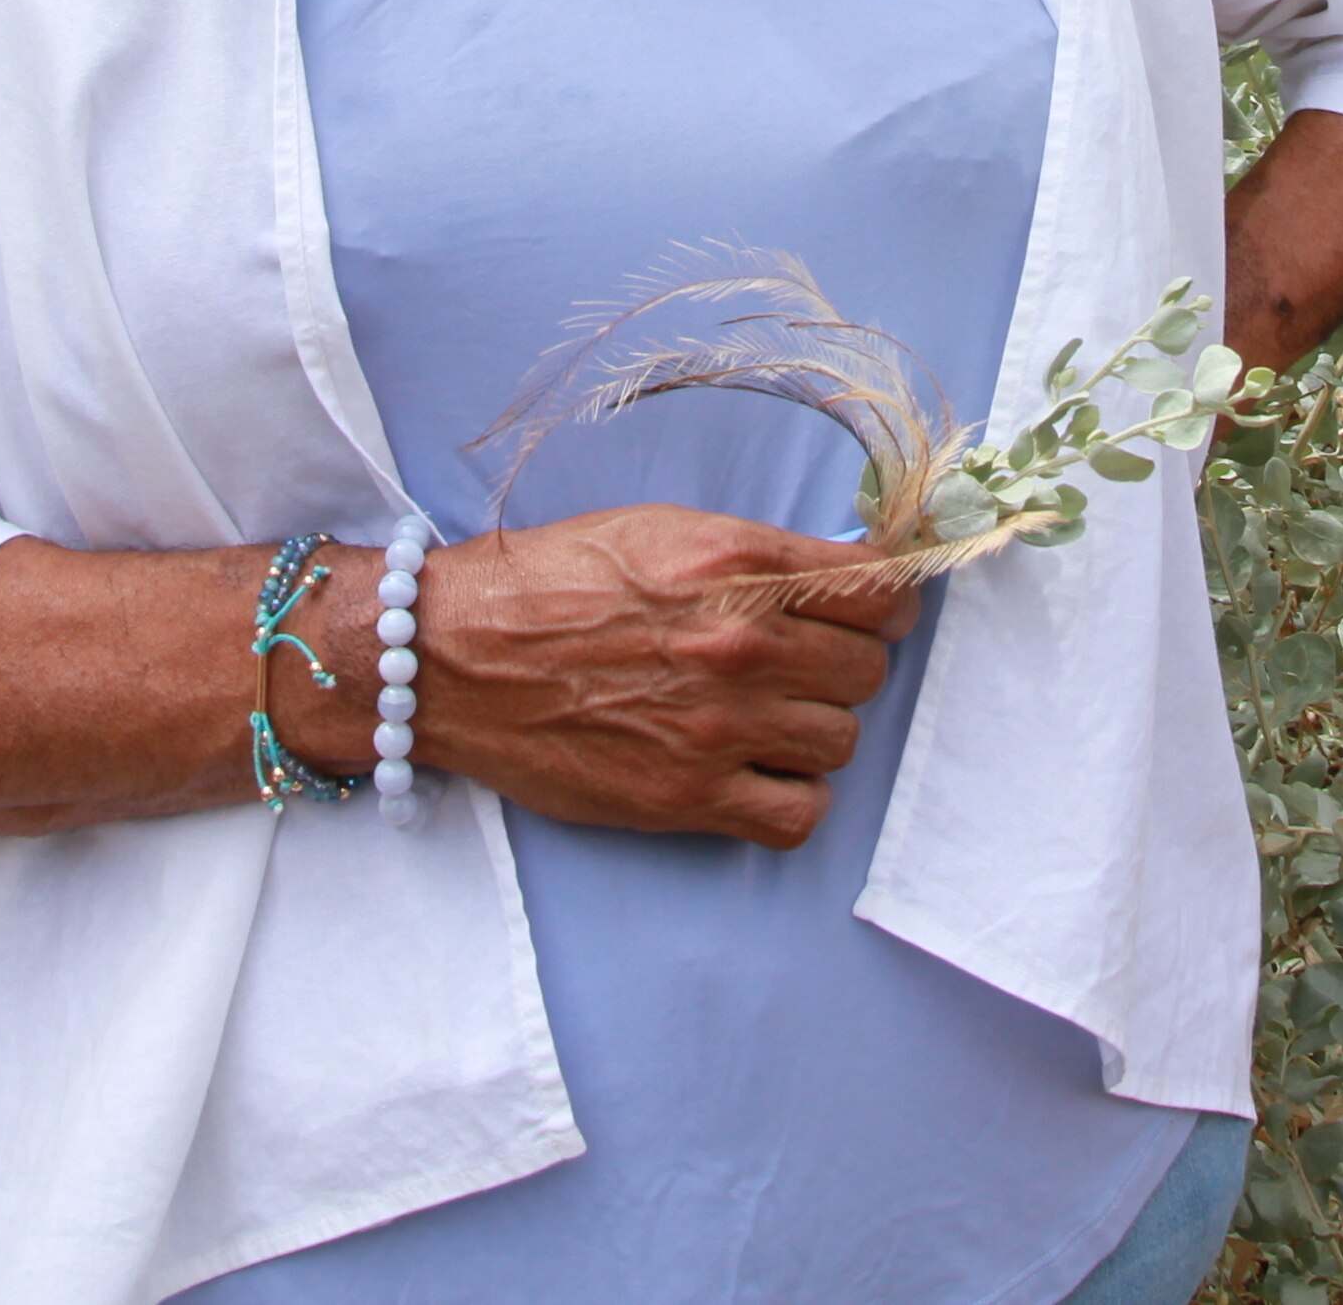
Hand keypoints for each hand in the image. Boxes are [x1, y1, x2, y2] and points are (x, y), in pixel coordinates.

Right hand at [370, 503, 917, 849]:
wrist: (458, 656)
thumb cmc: (554, 582)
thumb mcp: (665, 528)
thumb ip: (759, 556)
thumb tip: (844, 575)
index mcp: (739, 565)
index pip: (881, 591)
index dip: (885, 605)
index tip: (870, 615)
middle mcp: (741, 643)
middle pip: (868, 669)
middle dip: (845, 666)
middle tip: (803, 668)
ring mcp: (718, 726)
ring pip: (842, 740)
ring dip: (815, 731)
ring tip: (767, 719)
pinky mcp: (688, 796)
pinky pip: (799, 814)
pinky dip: (791, 798)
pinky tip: (759, 774)